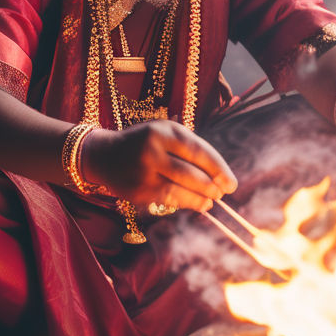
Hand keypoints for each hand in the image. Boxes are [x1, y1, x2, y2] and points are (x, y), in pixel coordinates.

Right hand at [80, 120, 236, 212]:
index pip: (198, 151)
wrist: (103, 155)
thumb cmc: (144, 143)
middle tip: (223, 193)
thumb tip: (220, 177)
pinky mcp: (138, 191)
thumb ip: (189, 149)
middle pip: (192, 173)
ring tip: (212, 201)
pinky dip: (187, 203)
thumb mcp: (164, 134)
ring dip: (202, 199)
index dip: (218, 169)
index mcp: (163, 130)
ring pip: (181, 190)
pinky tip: (198, 205)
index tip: (231, 183)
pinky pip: (169, 200)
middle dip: (212, 187)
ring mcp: (143, 172)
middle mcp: (152, 150)